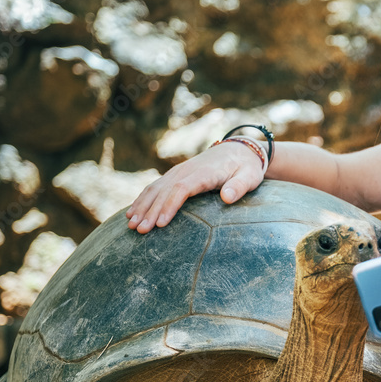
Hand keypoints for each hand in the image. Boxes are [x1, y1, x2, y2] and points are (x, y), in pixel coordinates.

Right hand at [126, 141, 264, 232]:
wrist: (240, 150)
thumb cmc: (246, 168)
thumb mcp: (249, 177)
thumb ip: (239, 187)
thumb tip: (226, 198)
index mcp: (204, 173)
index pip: (182, 189)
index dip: (169, 205)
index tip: (160, 223)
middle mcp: (188, 170)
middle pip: (164, 191)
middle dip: (150, 211)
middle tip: (140, 231)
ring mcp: (180, 171)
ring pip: (156, 188)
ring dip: (142, 206)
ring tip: (130, 224)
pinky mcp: (177, 175)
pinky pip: (156, 186)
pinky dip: (143, 199)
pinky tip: (132, 212)